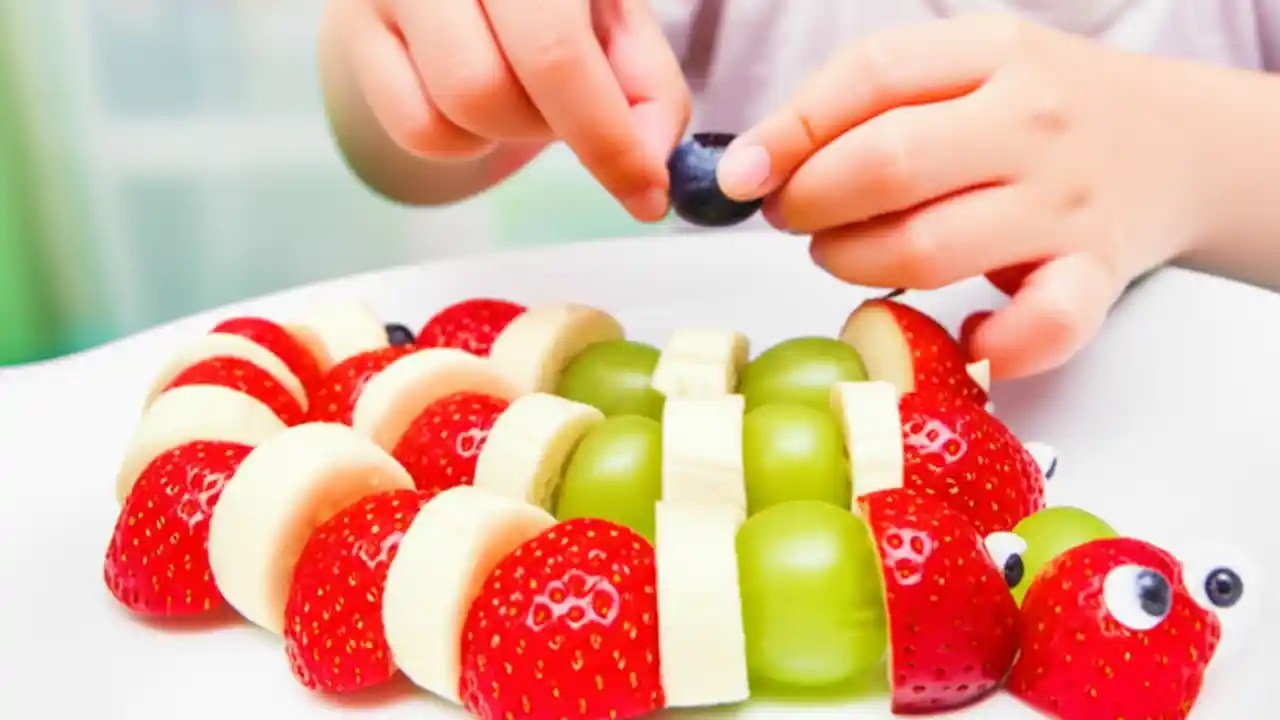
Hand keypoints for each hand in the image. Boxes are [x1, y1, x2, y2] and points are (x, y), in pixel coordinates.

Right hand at [344, 0, 689, 220]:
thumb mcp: (610, 13)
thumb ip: (645, 82)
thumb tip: (650, 161)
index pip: (557, 52)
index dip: (607, 138)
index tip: (646, 194)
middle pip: (493, 93)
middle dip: (555, 130)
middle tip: (579, 113)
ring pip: (456, 113)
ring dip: (511, 131)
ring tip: (527, 86)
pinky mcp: (355, 30)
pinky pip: (417, 130)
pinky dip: (464, 138)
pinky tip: (474, 89)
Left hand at [717, 14, 1214, 378]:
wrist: (1171, 144)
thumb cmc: (1035, 112)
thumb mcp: (959, 71)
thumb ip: (861, 104)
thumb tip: (750, 166)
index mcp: (991, 52)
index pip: (872, 76)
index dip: (789, 131)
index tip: (740, 175)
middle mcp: (1033, 122)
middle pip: (890, 165)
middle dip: (812, 204)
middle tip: (794, 219)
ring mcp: (1067, 202)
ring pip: (930, 250)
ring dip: (857, 266)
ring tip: (846, 255)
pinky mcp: (1097, 274)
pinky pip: (1039, 327)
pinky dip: (989, 346)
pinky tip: (959, 336)